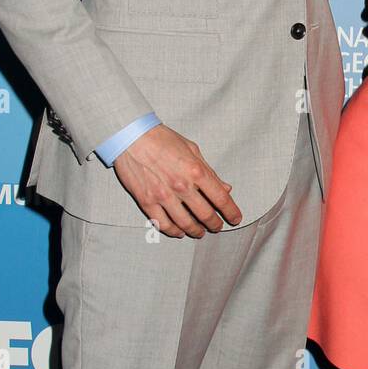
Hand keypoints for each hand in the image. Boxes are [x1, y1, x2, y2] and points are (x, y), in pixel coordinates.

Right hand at [113, 124, 242, 236]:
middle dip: (215, 224)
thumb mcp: (192, 150)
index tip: (235, 218)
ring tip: (200, 232)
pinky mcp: (146, 201)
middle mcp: (181, 186)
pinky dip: (173, 231)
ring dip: (196, 231)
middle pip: (205, 214)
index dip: (231, 212)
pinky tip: (179, 231)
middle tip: (217, 227)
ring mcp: (163, 196)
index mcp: (196, 171)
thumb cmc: (163, 139)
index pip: (221, 198)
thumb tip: (225, 188)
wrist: (132, 136)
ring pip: (185, 224)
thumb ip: (209, 172)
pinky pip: (162, 224)